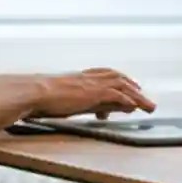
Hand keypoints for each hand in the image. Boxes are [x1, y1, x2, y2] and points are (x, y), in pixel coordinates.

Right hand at [30, 68, 156, 118]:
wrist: (32, 92)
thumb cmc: (38, 97)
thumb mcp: (59, 98)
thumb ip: (70, 100)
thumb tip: (81, 107)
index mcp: (78, 78)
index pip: (104, 75)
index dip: (118, 80)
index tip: (127, 87)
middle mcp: (87, 78)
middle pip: (117, 79)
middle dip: (132, 88)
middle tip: (144, 98)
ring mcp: (91, 84)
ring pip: (121, 86)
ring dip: (137, 97)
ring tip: (149, 107)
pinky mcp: (92, 93)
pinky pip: (115, 95)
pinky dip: (126, 100)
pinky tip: (135, 107)